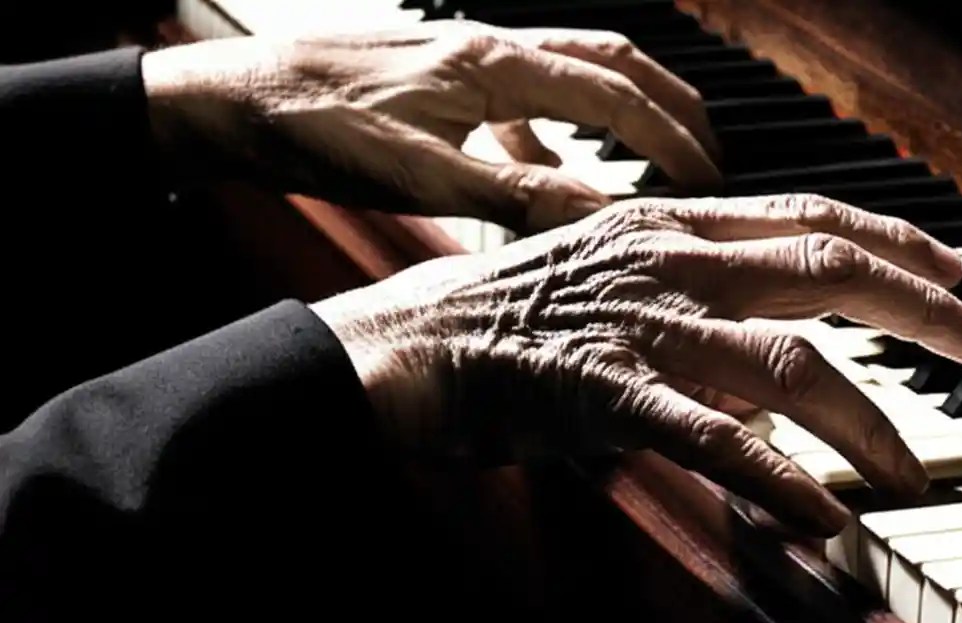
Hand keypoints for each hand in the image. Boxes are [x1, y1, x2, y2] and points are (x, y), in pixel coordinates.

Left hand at [140, 20, 718, 232]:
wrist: (234, 98)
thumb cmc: (315, 129)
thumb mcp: (421, 176)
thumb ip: (515, 197)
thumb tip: (601, 219)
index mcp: (495, 67)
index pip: (614, 94)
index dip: (672, 138)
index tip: (711, 177)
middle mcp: (492, 50)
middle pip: (611, 62)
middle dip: (670, 105)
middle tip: (711, 151)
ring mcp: (469, 60)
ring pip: (573, 73)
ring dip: (621, 112)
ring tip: (653, 158)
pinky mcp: (444, 80)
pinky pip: (524, 99)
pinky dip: (558, 133)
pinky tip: (552, 172)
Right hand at [309, 194, 961, 536]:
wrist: (413, 344)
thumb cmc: (508, 310)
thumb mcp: (608, 267)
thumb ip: (690, 284)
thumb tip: (764, 330)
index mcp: (672, 226)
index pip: (809, 214)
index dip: (892, 236)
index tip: (952, 264)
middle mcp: (670, 261)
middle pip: (824, 268)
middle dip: (919, 306)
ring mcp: (645, 326)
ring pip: (787, 360)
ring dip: (864, 419)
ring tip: (912, 471)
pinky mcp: (611, 395)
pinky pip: (713, 440)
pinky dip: (777, 479)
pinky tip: (822, 515)